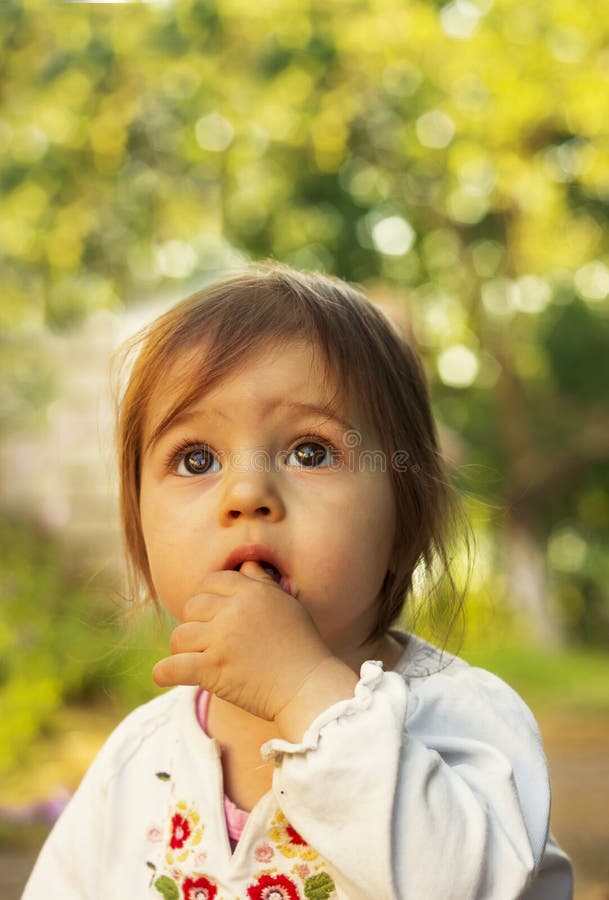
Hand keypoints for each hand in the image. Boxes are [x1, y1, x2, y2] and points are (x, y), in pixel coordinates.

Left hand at [152, 561, 337, 723]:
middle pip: (192, 607)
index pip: (212, 582)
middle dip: (195, 623)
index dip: (207, 596)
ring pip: (180, 636)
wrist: (309, 686)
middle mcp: (234, 610)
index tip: (211, 614)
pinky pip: (173, 666)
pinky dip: (164, 672)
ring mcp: (222, 639)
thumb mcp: (287, 605)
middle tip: (206, 640)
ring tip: (194, 659)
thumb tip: (246, 565)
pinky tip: (165, 675)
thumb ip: (262, 584)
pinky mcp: (214, 669)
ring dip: (183, 648)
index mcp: (252, 591)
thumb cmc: (301, 647)